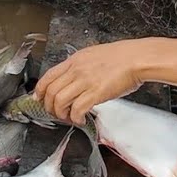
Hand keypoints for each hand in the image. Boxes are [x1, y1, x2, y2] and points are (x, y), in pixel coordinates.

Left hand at [34, 40, 152, 124]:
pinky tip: (81, 120)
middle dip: (49, 107)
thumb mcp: (94, 55)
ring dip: (61, 114)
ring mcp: (85, 81)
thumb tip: (75, 80)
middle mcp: (76, 70)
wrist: (137, 58)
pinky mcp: (95, 93)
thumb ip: (81, 66)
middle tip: (55, 113)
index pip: (48, 76)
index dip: (40, 90)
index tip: (39, 98)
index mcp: (75, 60)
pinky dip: (75, 118)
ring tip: (68, 118)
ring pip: (60, 101)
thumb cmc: (122, 57)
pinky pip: (77, 109)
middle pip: (51, 91)